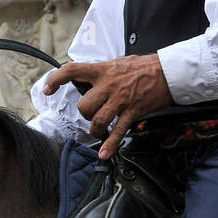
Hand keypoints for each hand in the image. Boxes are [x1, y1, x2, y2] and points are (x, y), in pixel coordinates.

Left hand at [43, 54, 171, 159]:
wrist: (170, 71)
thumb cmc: (144, 67)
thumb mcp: (118, 63)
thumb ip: (101, 71)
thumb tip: (85, 77)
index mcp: (102, 70)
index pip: (72, 71)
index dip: (56, 79)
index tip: (47, 89)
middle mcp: (109, 85)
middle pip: (84, 105)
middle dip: (85, 114)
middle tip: (92, 113)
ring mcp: (121, 100)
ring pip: (98, 120)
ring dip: (95, 129)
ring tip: (98, 129)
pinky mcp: (133, 112)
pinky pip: (118, 131)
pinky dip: (110, 145)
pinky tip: (104, 154)